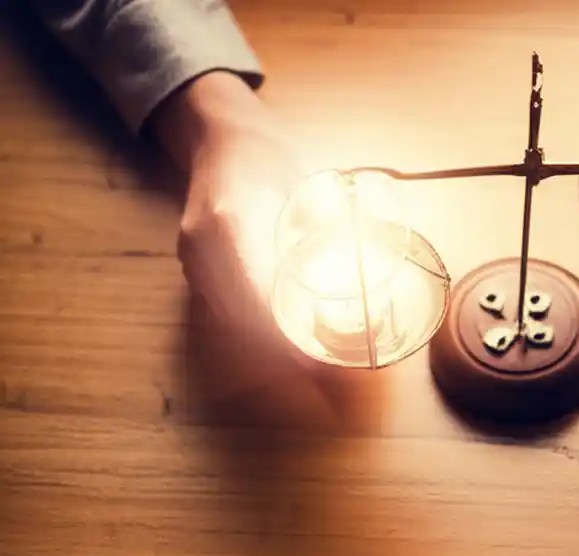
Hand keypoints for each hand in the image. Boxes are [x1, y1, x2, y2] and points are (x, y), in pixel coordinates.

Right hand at [151, 72, 339, 418]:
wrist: (218, 134)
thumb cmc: (269, 152)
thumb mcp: (308, 182)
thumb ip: (332, 226)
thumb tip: (375, 277)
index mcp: (231, 223)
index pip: (256, 300)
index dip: (286, 344)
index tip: (320, 370)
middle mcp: (205, 250)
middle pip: (242, 327)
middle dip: (285, 368)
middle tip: (333, 391)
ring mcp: (196, 264)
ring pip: (232, 331)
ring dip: (273, 365)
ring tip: (321, 389)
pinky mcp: (199, 274)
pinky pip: (227, 321)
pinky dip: (259, 348)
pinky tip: (293, 365)